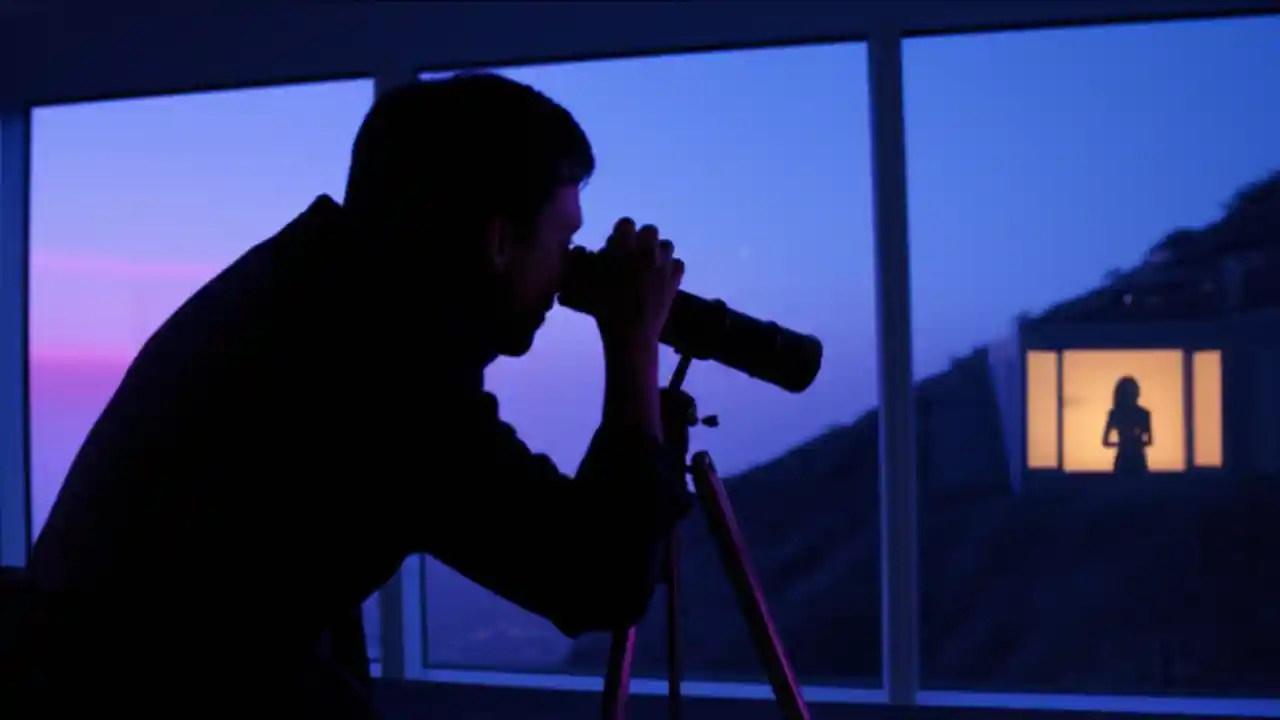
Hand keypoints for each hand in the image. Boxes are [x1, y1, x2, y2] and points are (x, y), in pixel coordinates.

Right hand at [593, 217, 684, 349]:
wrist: (631, 331)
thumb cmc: (602, 305)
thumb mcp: (583, 281)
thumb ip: (581, 260)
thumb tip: (578, 249)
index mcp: (625, 243)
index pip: (626, 223)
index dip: (619, 234)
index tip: (614, 246)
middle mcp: (647, 247)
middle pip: (649, 230)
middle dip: (641, 239)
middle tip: (631, 256)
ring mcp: (664, 262)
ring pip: (666, 245)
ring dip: (657, 251)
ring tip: (647, 266)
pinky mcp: (676, 279)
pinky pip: (678, 263)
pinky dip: (670, 267)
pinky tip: (660, 278)